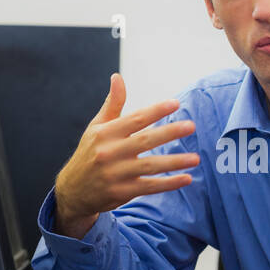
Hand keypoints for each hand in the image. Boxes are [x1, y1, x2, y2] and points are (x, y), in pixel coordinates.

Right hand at [54, 73, 199, 238]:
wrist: (73, 191)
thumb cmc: (90, 153)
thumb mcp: (96, 127)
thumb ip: (112, 104)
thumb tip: (117, 77)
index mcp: (105, 133)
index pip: (135, 119)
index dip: (156, 111)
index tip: (175, 104)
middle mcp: (109, 152)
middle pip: (145, 140)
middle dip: (170, 132)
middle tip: (192, 126)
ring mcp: (116, 174)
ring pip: (150, 165)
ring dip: (175, 162)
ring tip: (196, 158)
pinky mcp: (122, 192)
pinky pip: (150, 186)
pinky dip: (169, 183)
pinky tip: (186, 179)